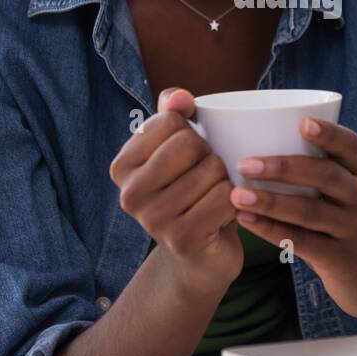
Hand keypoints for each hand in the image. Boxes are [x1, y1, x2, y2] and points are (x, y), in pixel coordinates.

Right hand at [109, 87, 241, 290]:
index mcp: (121, 167)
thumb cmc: (191, 194)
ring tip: (212, 198)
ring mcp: (153, 220)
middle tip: (206, 178)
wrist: (200, 258)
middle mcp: (129, 195)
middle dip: (210, 155)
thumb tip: (179, 97)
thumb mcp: (176, 150)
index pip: (169, 121)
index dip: (192, 132)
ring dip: (224, 180)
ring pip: (212, 170)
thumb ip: (172, 113)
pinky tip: (223, 215)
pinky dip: (235, 202)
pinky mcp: (182, 239)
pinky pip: (226, 198)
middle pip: (189, 143)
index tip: (189, 157)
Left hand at [228, 118, 356, 317]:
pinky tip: (246, 221)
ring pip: (311, 211)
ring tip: (237, 195)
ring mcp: (351, 228)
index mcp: (354, 174)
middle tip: (245, 164)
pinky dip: (272, 230)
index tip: (302, 123)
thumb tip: (242, 138)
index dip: (329, 132)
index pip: (349, 145)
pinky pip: (303, 242)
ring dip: (271, 202)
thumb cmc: (336, 223)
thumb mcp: (334, 194)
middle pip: (326, 175)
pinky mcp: (340, 258)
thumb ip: (305, 171)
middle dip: (284, 167)